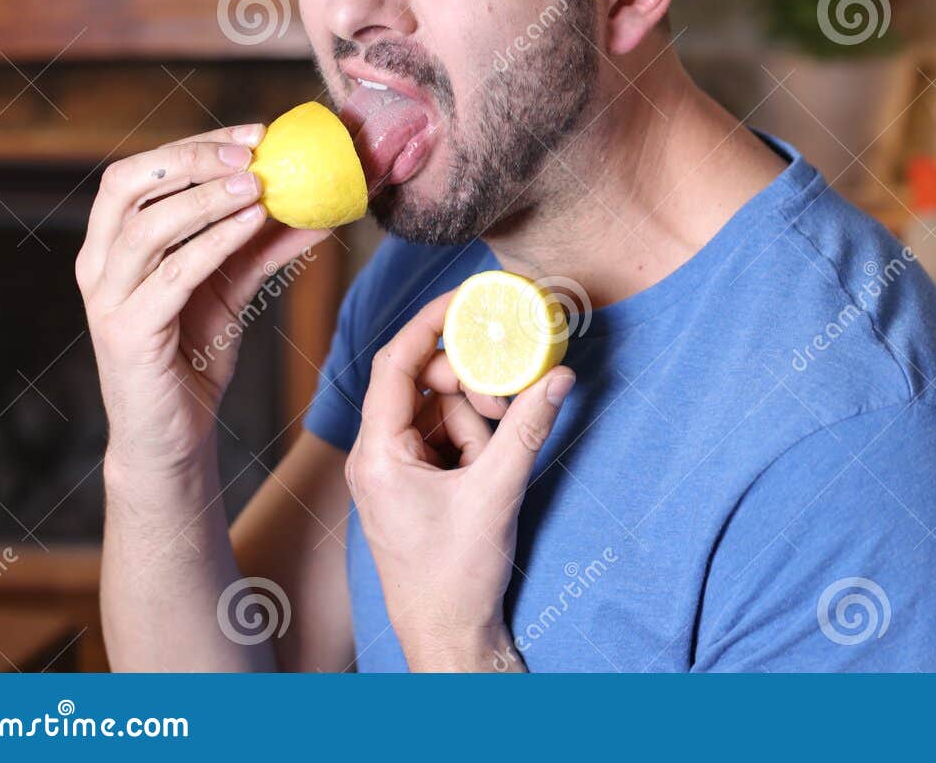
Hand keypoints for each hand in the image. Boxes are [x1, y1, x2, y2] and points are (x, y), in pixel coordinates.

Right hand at [76, 124, 330, 473]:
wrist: (173, 436)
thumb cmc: (193, 357)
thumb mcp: (232, 289)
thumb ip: (263, 247)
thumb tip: (318, 209)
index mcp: (113, 245)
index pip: (140, 173)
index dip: (194, 145)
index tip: (253, 133)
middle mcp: (99, 265)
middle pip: (130, 186)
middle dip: (192, 159)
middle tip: (252, 152)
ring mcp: (107, 299)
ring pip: (147, 228)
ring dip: (207, 199)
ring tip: (259, 184)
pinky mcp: (128, 333)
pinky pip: (172, 275)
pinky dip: (214, 243)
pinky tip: (252, 224)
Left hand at [345, 287, 575, 671]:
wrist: (447, 636)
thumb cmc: (454, 577)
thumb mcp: (496, 493)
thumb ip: (527, 429)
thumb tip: (559, 376)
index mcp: (378, 453)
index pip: (395, 362)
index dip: (431, 323)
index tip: (467, 298)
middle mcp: (376, 455)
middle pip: (424, 383)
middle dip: (470, 388)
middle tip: (503, 406)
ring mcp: (394, 469)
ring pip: (440, 410)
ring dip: (476, 424)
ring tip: (491, 465)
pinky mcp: (413, 482)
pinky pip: (445, 437)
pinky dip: (473, 443)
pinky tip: (487, 471)